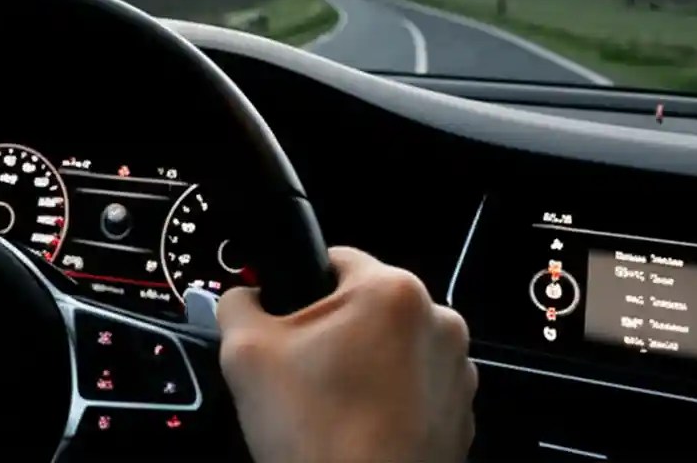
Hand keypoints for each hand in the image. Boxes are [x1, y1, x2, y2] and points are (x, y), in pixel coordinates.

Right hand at [218, 247, 476, 462]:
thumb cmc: (319, 439)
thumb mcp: (245, 353)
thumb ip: (237, 304)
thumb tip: (241, 297)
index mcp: (392, 292)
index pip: (333, 258)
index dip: (298, 289)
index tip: (286, 320)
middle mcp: (438, 323)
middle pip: (364, 306)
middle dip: (330, 332)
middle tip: (300, 372)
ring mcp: (455, 371)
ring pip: (390, 346)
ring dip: (361, 365)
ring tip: (328, 405)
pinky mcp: (459, 411)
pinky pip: (414, 386)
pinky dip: (386, 398)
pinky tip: (355, 424)